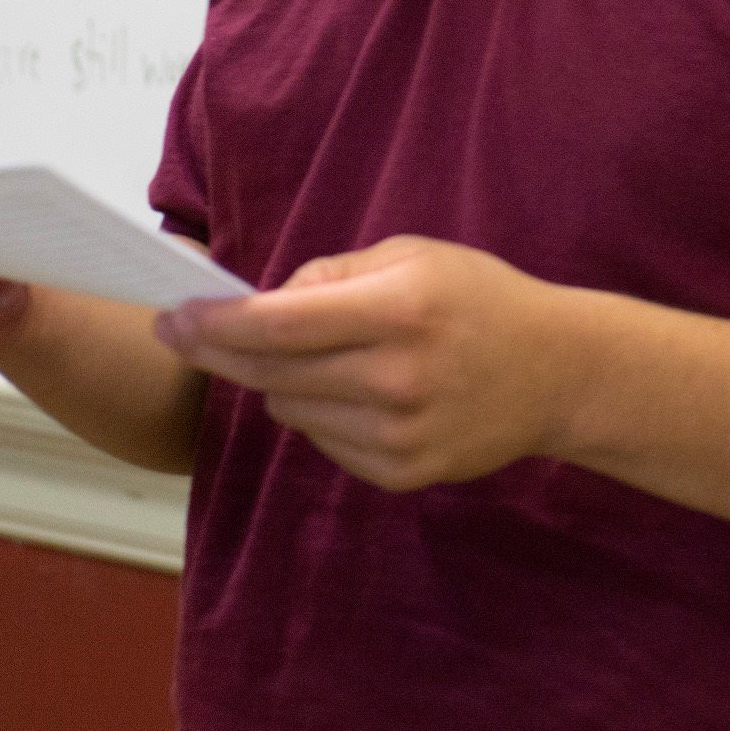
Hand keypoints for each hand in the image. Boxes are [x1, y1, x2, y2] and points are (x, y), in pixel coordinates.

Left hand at [154, 235, 587, 489]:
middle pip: (270, 371)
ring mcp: (399, 434)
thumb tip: (258, 303)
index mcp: (400, 309)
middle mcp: (396, 377)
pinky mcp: (402, 474)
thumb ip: (331, 275)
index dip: (215, 322)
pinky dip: (322, 415)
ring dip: (283, 380)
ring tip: (328, 357)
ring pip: (289, 410)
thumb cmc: (478, 299)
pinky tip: (361, 393)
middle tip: (186, 330)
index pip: (279, 323)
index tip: (172, 315)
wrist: (557, 373)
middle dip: (222, 349)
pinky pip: (323, 442)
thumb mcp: (412, 256)